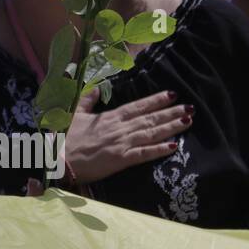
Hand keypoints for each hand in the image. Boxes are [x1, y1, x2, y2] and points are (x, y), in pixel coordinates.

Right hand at [63, 88, 190, 184]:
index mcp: (110, 117)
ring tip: (187, 121)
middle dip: (171, 112)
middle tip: (190, 107)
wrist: (58, 159)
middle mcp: (120, 128)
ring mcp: (121, 143)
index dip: (156, 100)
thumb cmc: (66, 138)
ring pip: (151, 133)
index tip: (172, 94)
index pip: (138, 106)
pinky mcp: (120, 160)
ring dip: (170, 127)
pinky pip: (143, 154)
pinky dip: (158, 150)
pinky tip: (173, 146)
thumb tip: (97, 88)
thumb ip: (88, 100)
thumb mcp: (76, 114)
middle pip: (150, 118)